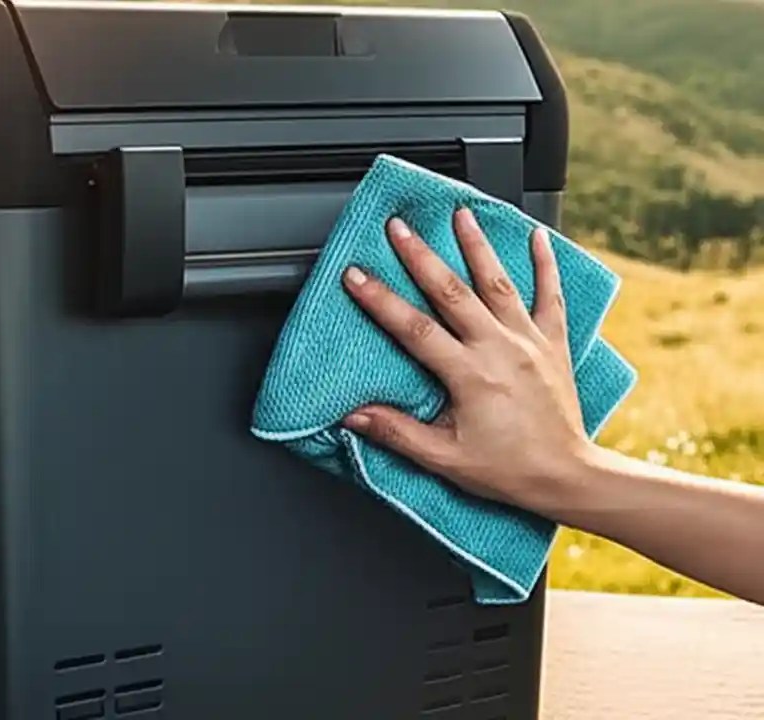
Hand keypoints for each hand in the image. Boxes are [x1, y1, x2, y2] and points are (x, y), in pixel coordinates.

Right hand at [340, 208, 594, 512]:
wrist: (568, 477)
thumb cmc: (508, 469)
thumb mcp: (444, 458)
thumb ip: (397, 432)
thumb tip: (353, 416)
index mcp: (470, 375)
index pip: (414, 328)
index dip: (381, 300)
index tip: (356, 275)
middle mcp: (499, 349)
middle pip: (452, 291)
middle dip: (420, 255)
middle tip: (399, 226)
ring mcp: (529, 342)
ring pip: (499, 283)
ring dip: (477, 245)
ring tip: (460, 214)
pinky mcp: (552, 344)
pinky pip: (550, 296)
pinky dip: (545, 264)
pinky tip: (538, 237)